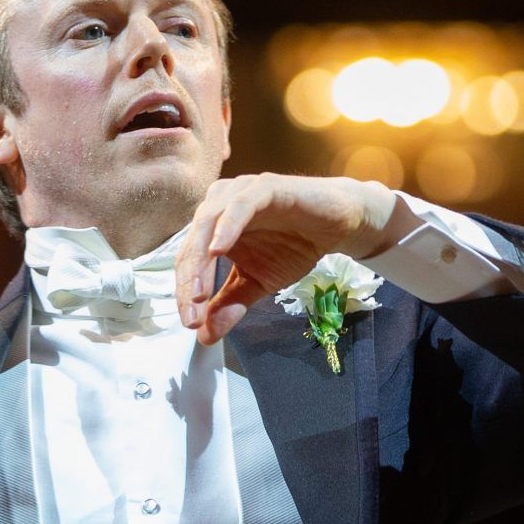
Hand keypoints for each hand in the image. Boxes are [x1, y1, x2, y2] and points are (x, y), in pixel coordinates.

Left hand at [175, 174, 401, 342]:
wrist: (337, 224)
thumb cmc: (293, 245)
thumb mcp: (258, 282)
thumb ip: (231, 304)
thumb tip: (206, 336)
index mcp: (211, 228)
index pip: (189, 262)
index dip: (186, 294)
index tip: (190, 323)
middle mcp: (218, 206)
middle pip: (192, 244)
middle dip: (190, 283)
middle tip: (193, 314)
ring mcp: (239, 192)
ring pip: (208, 223)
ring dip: (200, 259)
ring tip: (200, 292)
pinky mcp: (264, 186)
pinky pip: (240, 205)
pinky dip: (227, 227)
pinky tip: (218, 250)